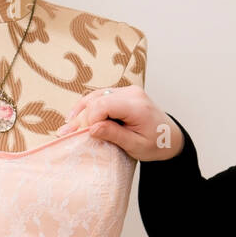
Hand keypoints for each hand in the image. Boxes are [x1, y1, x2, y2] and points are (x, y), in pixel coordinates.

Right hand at [56, 86, 184, 160]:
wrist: (170, 137)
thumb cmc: (156, 144)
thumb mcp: (136, 145)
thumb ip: (114, 135)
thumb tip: (92, 128)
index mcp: (136, 106)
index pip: (104, 105)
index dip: (89, 119)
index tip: (84, 136)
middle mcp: (131, 93)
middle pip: (97, 101)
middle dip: (80, 118)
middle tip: (65, 134)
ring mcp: (126, 91)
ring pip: (96, 97)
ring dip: (80, 112)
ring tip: (66, 127)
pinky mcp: (122, 94)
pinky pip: (100, 97)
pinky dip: (87, 107)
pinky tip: (74, 116)